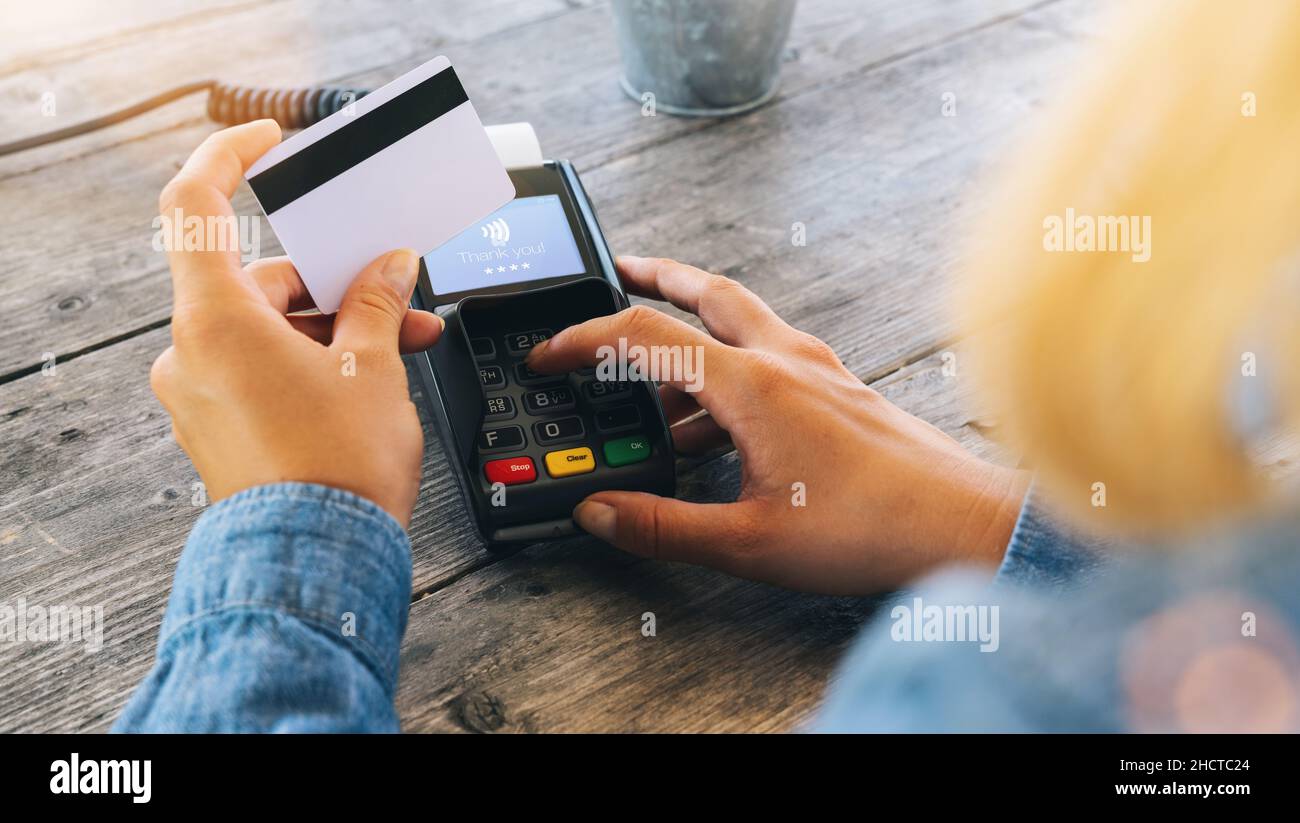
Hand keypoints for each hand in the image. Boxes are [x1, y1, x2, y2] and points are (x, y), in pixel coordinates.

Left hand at [149, 120, 441, 525]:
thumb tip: (389, 268)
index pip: (195, 206)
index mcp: (215, 321)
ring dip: (335, 326)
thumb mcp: (371, 367)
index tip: (268, 144)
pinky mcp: (220, 427)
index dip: (228, 158)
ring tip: (404, 342)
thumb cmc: (335, 472)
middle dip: (333, 281)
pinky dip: (312, 360)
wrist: (317, 563)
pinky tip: (370, 373)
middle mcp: (191, 353)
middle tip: (396, 291)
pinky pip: (263, 368)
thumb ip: (375, 303)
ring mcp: (200, 394)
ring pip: (268, 328)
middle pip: (257, 278)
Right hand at [527, 257, 1028, 593]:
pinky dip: (728, 369)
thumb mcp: (747, 541)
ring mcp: (818, 371)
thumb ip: (662, 525)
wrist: (964, 527)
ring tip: (650, 371)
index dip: (585, 341)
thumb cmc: (872, 529)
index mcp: (752, 385)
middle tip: (616, 270)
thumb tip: (599, 512)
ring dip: (691, 329)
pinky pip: (769, 358)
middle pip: (706, 292)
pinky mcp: (839, 392)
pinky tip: (714, 422)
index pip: (645, 337)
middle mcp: (786, 361)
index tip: (550, 355)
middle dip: (653, 277)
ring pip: (741, 320)